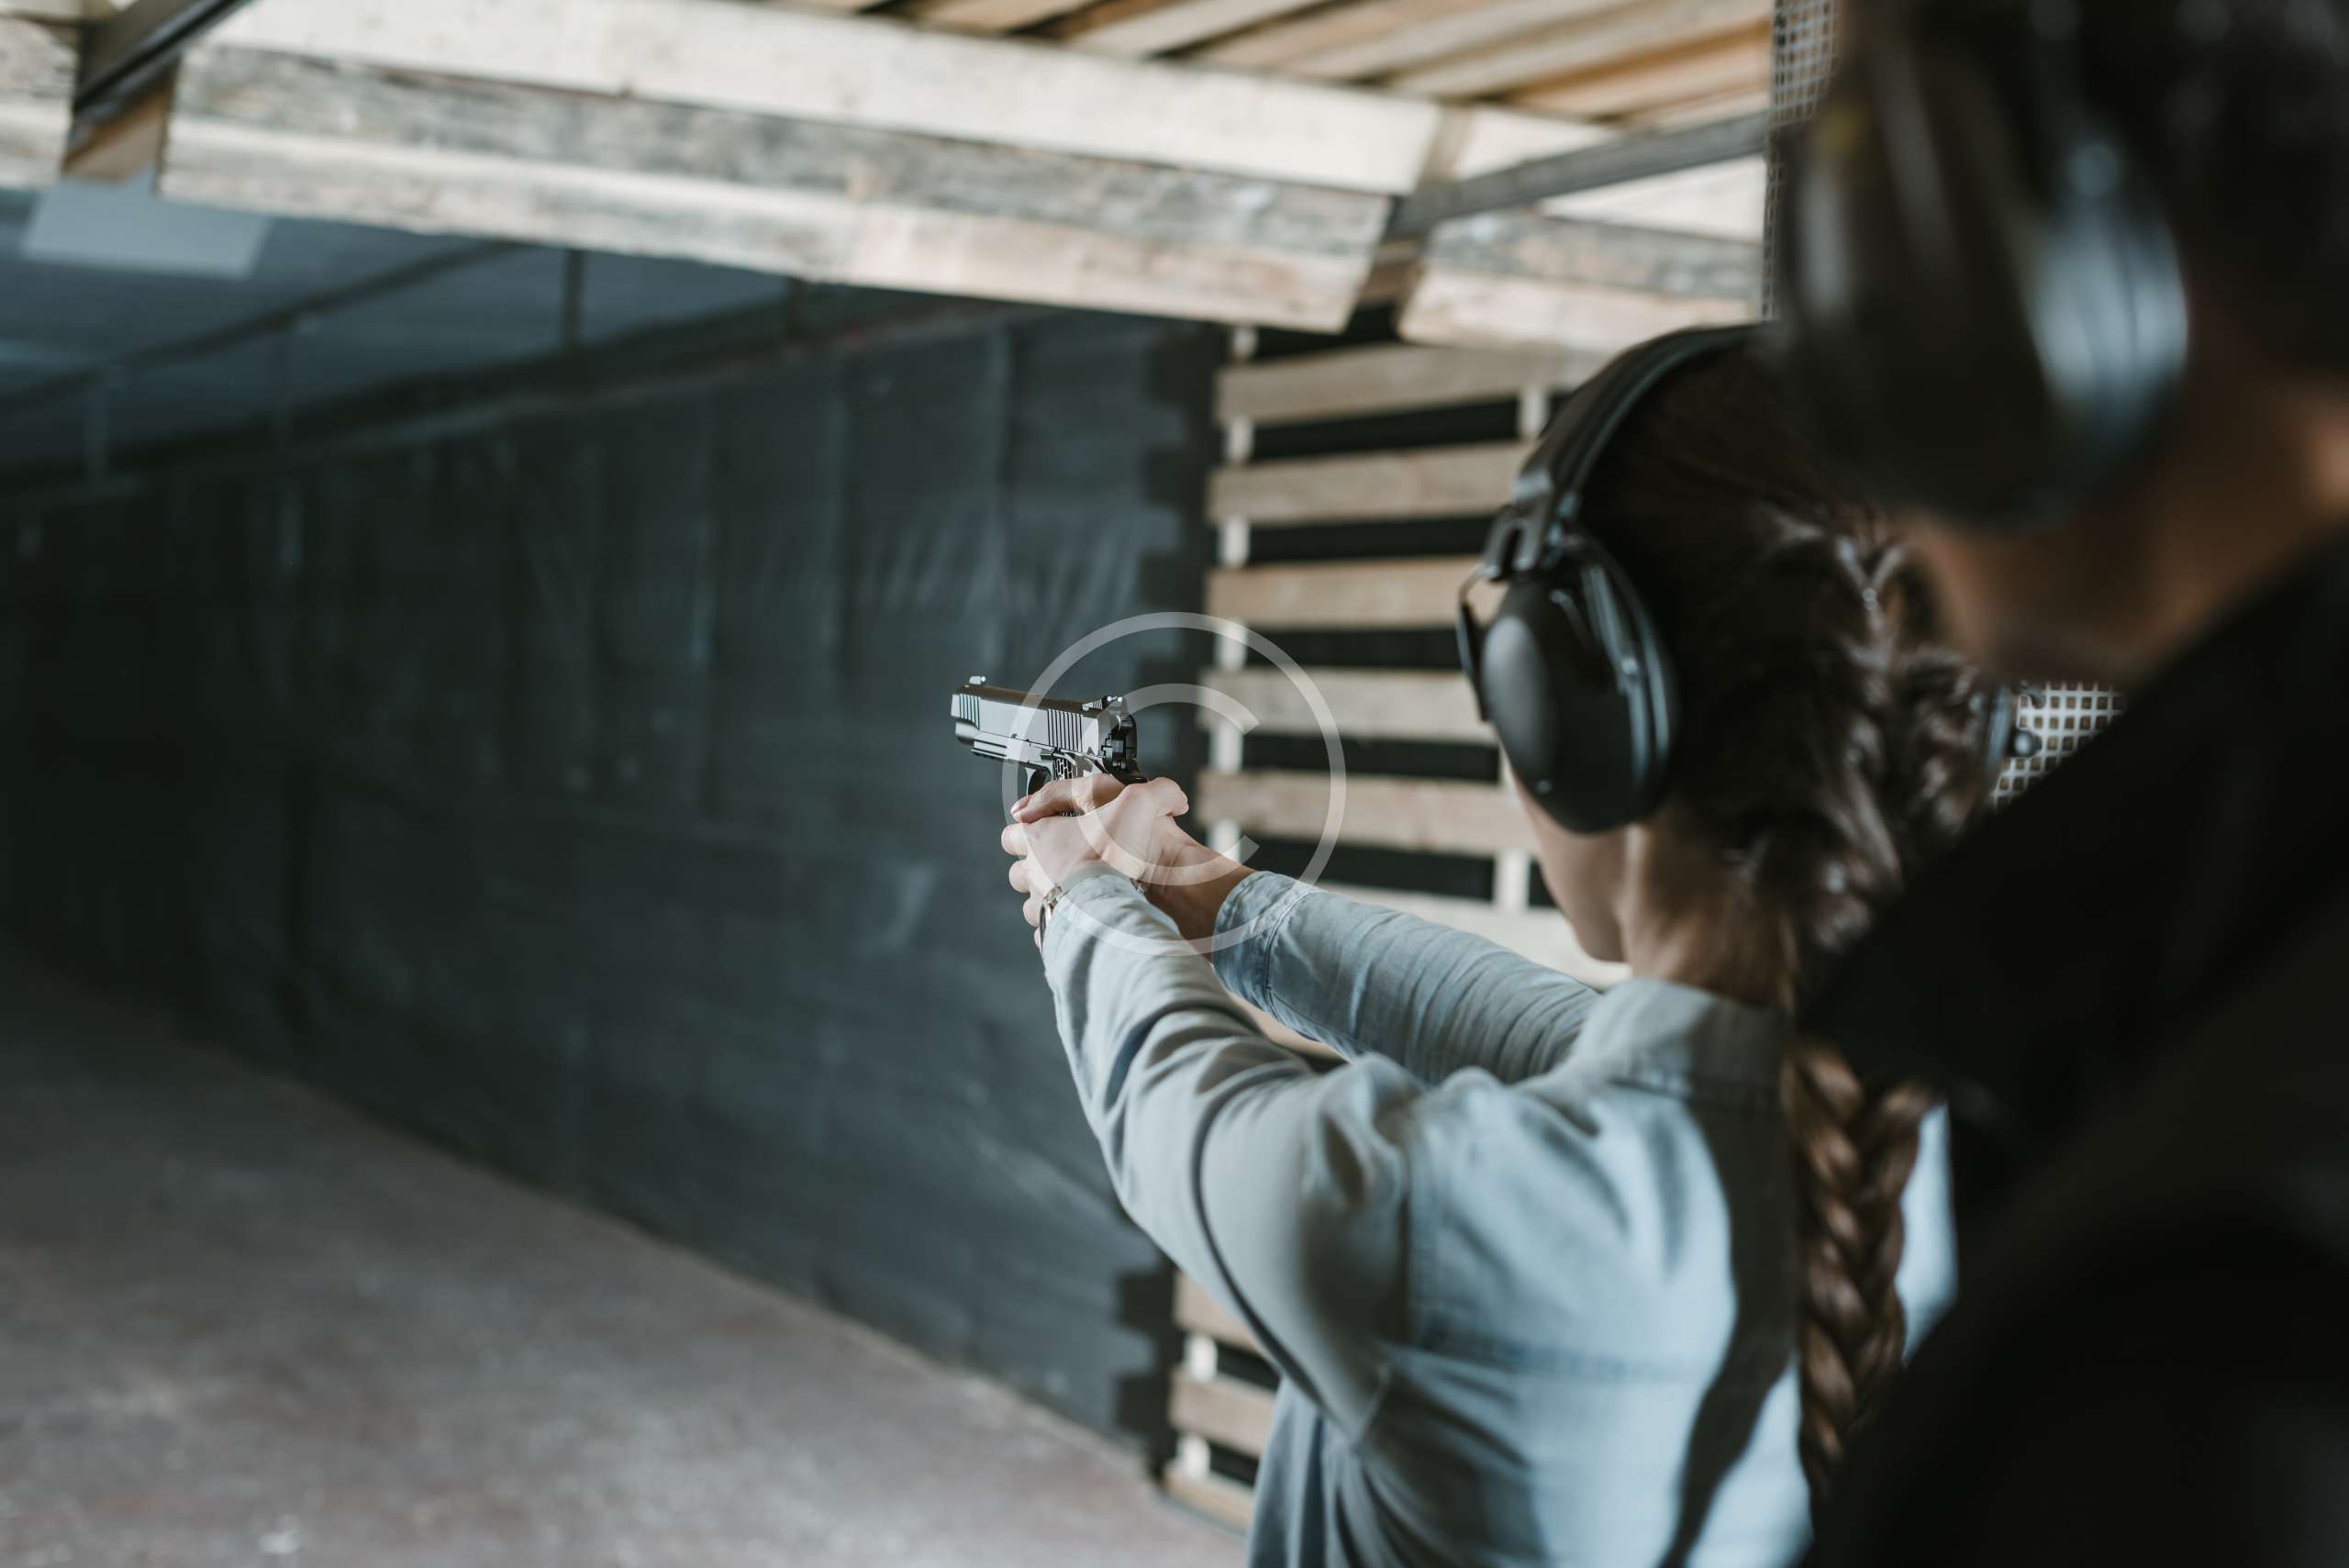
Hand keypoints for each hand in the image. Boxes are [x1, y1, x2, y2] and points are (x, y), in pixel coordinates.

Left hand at [1000, 775, 1253, 943]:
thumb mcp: (1139, 805)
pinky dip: (1059, 928)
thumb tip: (1174, 797)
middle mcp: (1034, 874)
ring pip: (1031, 903)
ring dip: (1047, 898)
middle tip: (1059, 863)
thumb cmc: (1113, 859)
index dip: (1025, 829)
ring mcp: (1041, 906)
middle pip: (1018, 870)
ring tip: (1072, 895)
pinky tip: (1079, 922)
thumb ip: (1157, 792)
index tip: (1038, 828)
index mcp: (1041, 839)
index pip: (1012, 831)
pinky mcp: (1053, 935)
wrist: (1111, 910)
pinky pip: (1047, 933)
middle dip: (1034, 866)